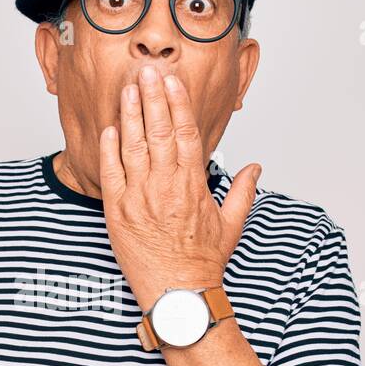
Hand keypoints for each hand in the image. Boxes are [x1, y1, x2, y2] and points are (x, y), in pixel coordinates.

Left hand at [98, 63, 259, 311]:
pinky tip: (109, 128)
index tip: (173, 82)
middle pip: (159, 131)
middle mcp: (166, 186)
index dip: (179, 104)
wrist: (178, 294)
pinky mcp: (117, 212)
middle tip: (147, 70)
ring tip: (128, 89)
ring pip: (133, 146)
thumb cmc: (202, 263)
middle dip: (153, 97)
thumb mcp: (230, 225)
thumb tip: (255, 169)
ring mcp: (139, 197)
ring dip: (130, 115)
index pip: (187, 133)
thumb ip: (242, 191)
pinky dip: (109, 149)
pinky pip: (111, 173)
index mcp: (193, 185)